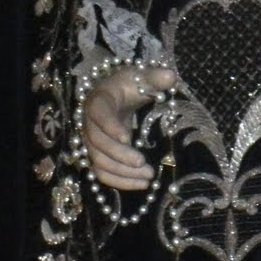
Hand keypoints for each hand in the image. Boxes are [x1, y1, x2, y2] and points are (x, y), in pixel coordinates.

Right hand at [82, 65, 174, 189]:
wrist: (114, 93)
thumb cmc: (128, 84)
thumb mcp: (140, 76)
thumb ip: (154, 77)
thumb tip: (171, 76)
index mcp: (99, 101)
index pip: (99, 114)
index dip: (110, 127)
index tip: (128, 137)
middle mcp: (89, 123)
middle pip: (98, 143)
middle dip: (120, 156)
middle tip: (143, 163)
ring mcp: (91, 142)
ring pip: (100, 162)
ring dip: (123, 173)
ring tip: (148, 176)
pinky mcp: (97, 155)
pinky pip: (102, 173)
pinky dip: (120, 182)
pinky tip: (141, 184)